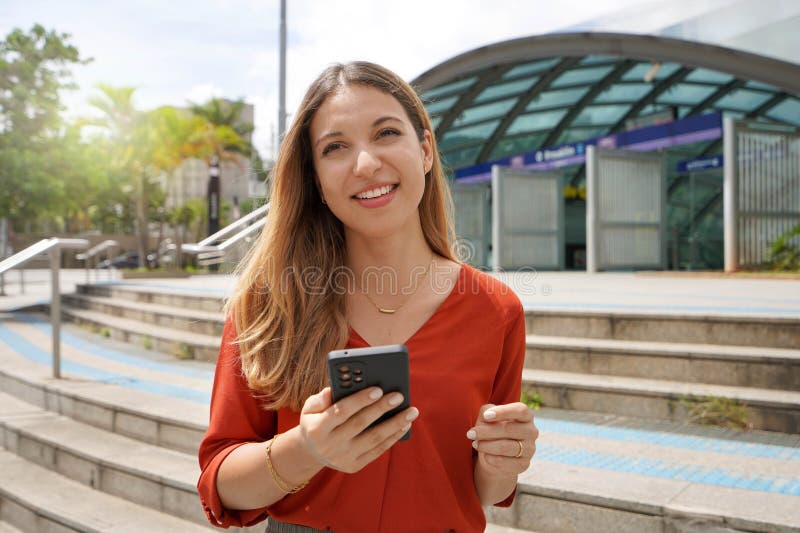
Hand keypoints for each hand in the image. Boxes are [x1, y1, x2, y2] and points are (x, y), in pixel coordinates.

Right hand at [298, 386, 417, 473]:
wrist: (312, 452)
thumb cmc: (315, 421)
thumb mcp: (310, 408)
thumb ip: (320, 398)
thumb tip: (333, 390)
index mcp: (317, 428)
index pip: (341, 411)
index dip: (360, 400)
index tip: (378, 389)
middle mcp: (330, 445)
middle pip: (360, 424)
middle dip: (381, 409)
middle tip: (399, 396)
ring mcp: (343, 458)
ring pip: (373, 439)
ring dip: (395, 424)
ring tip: (411, 411)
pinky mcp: (354, 466)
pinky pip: (377, 450)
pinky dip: (393, 437)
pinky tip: (404, 425)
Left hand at [467, 403, 537, 476]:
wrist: (496, 456)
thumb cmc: (492, 431)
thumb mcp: (488, 418)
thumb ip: (487, 411)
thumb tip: (486, 414)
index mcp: (526, 416)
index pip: (520, 410)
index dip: (503, 412)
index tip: (486, 416)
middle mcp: (531, 431)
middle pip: (509, 429)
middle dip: (487, 431)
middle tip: (470, 433)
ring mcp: (529, 449)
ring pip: (506, 447)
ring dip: (486, 445)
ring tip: (475, 444)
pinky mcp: (524, 464)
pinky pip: (505, 462)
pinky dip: (492, 458)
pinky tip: (484, 455)